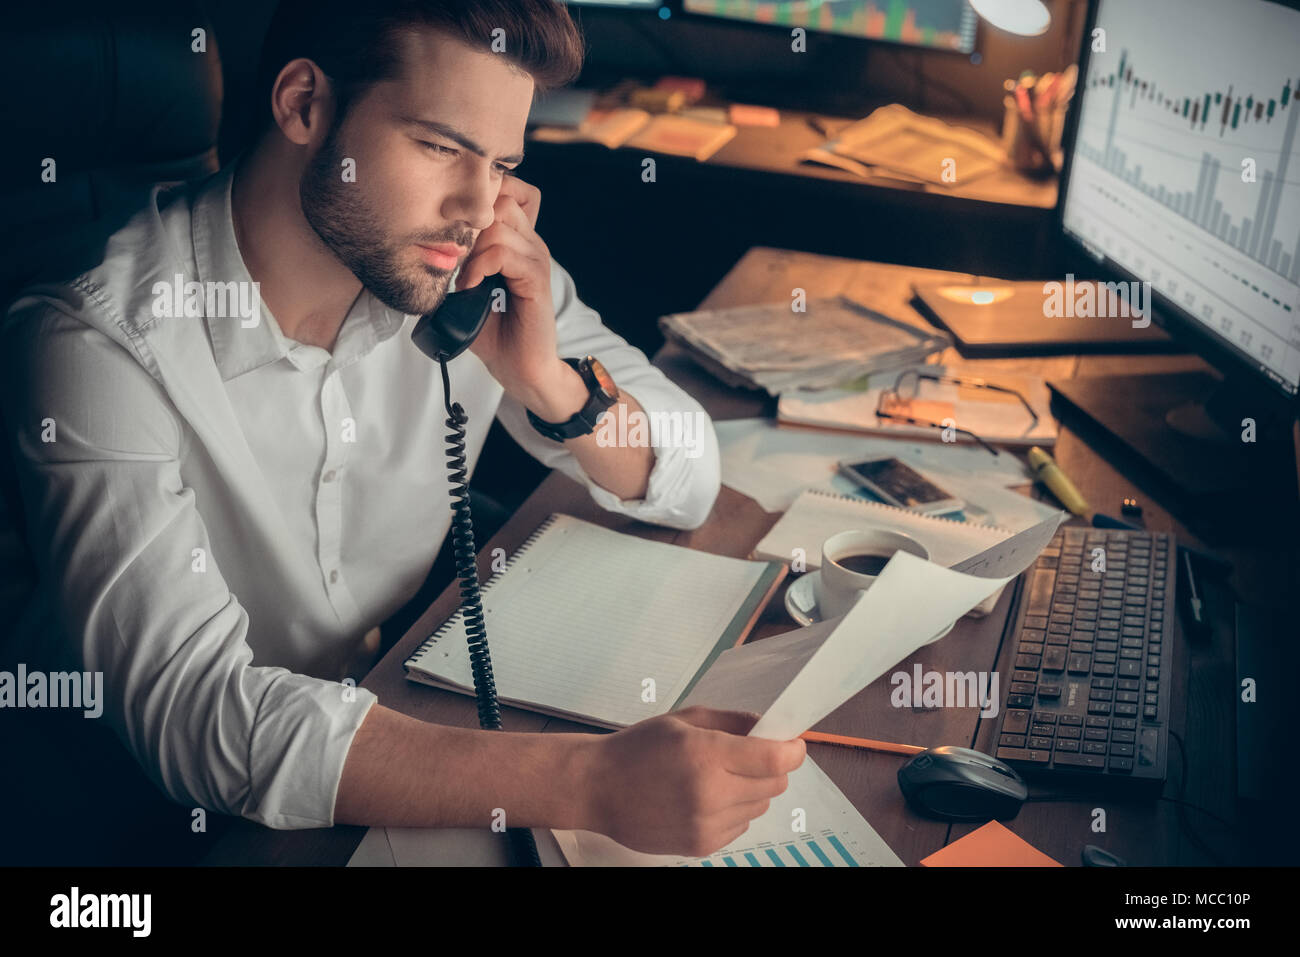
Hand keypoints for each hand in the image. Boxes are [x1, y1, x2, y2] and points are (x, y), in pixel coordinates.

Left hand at [459, 176, 579, 419]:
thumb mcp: (466, 289)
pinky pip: (505, 252)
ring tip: (463, 277)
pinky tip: (471, 286)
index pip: (503, 189)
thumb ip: (454, 263)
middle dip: (470, 223)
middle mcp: (530, 242)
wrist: (519, 368)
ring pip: (499, 222)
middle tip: (456, 256)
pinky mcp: (537, 278)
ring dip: (472, 248)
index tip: (451, 235)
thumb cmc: (494, 332)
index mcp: (516, 240)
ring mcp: (536, 258)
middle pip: (500, 197)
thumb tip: (418, 245)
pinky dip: (480, 266)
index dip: (476, 201)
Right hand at [580, 706, 805, 856]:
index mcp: (705, 755)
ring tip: (719, 777)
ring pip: (761, 806)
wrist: (598, 788)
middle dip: (772, 766)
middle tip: (750, 755)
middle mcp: (710, 793)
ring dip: (752, 790)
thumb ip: (733, 721)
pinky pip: (741, 826)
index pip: (775, 758)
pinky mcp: (701, 845)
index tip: (793, 743)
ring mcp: (706, 824)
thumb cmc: (638, 748)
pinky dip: (734, 810)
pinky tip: (706, 797)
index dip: (792, 749)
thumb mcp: (685, 720)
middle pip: (775, 784)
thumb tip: (772, 728)